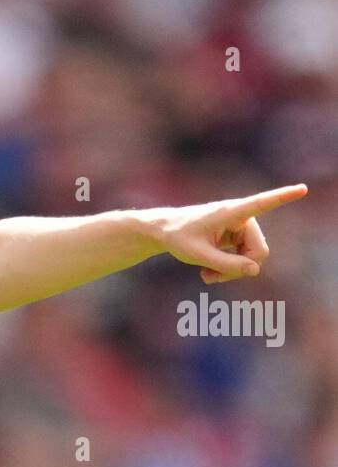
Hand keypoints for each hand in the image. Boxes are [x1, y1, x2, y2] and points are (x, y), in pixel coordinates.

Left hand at [152, 183, 307, 284]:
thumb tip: (256, 270)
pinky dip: (228, 270)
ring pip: (252, 259)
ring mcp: (241, 228)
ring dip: (232, 272)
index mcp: (232, 212)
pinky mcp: (237, 237)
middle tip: (213, 278)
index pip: (262, 204)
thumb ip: (226, 264)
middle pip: (258, 252)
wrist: (165, 233)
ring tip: (208, 276)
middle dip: (240, 269)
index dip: (283, 197)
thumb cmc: (178, 238)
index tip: (302, 189)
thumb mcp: (198, 255)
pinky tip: (209, 273)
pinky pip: (244, 260)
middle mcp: (242, 218)